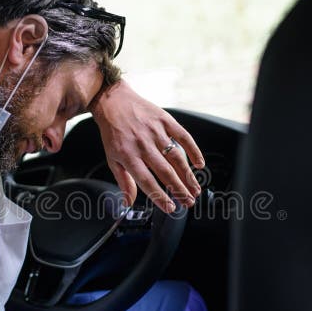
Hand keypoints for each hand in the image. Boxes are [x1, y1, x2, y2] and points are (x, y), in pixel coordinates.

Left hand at [91, 80, 204, 212]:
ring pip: (176, 157)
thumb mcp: (112, 158)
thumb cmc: (113, 133)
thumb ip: (124, 181)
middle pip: (165, 172)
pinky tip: (199, 164)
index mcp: (128, 156)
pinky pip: (183, 136)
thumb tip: (128, 203)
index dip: (160, 196)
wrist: (113, 102)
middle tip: (189, 202)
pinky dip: (194, 150)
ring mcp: (155, 131)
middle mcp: (143, 144)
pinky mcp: (164, 120)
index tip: (171, 208)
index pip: (147, 181)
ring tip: (195, 189)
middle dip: (179, 190)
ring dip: (188, 175)